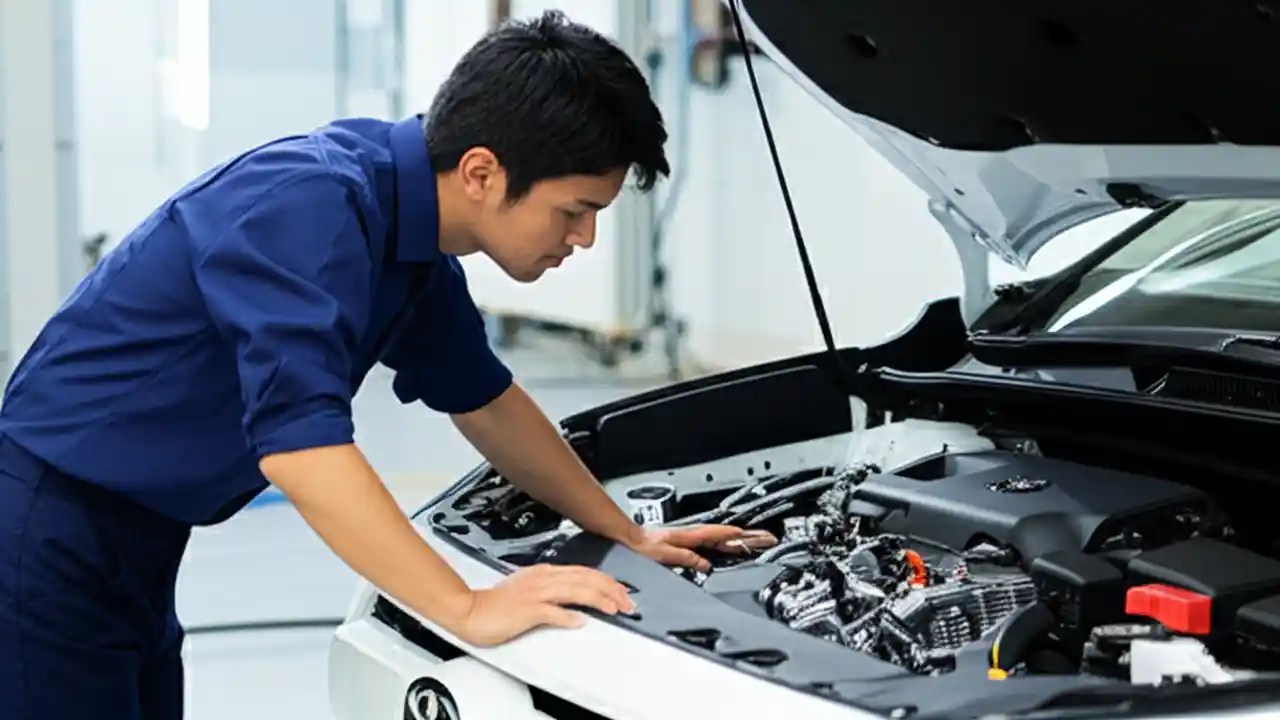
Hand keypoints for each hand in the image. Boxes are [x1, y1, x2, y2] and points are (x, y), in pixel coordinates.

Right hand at [449, 564, 634, 646]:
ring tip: (614, 608)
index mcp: (545, 572)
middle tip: (627, 601)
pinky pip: (553, 612)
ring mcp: (536, 593)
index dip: (607, 581)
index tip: (621, 592)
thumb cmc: (496, 603)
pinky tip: (579, 621)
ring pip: (575, 591)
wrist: (469, 609)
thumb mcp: (528, 589)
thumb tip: (574, 600)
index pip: (584, 572)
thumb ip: (552, 591)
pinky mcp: (527, 610)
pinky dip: (568, 616)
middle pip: (585, 578)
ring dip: (598, 599)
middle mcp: (543, 579)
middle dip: (611, 589)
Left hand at [626, 525, 777, 570]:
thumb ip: (685, 557)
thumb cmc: (643, 546)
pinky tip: (729, 548)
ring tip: (756, 542)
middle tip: (766, 539)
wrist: (630, 541)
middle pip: (725, 535)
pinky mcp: (687, 543)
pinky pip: (711, 542)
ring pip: (720, 538)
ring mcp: (691, 539)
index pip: (717, 534)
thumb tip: (705, 564)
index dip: (735, 535)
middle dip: (745, 536)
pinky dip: (725, 544)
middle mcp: (692, 535)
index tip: (753, 535)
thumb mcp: (664, 554)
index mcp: (689, 536)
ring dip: (738, 539)